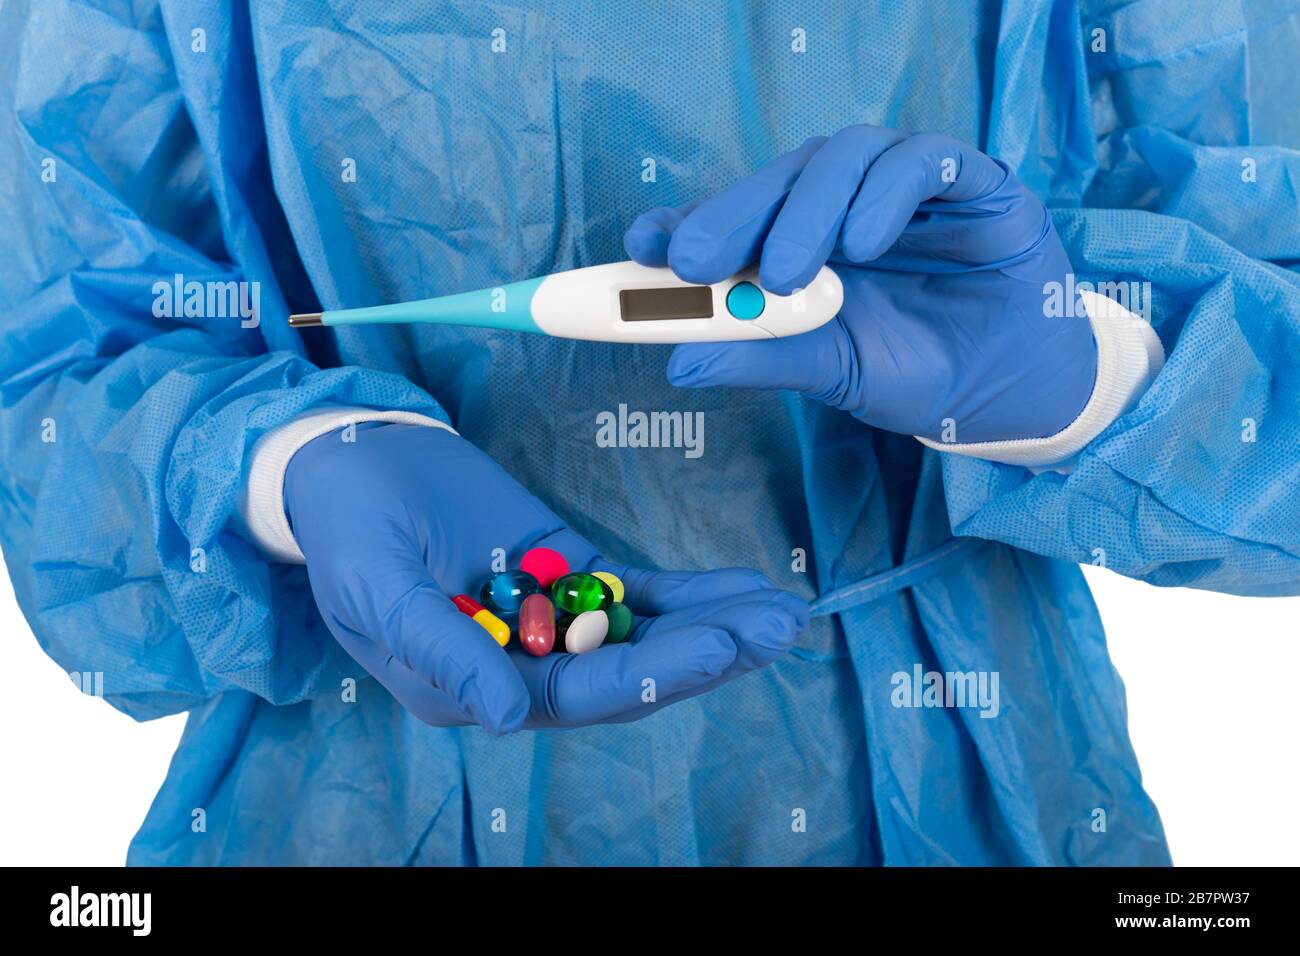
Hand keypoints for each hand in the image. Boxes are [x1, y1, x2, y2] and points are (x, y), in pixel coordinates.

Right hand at [284, 423, 808, 732]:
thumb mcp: (378, 589)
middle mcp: (521, 669)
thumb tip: (507, 716)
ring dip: (714, 627)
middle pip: (630, 672)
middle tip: (779, 630)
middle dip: (707, 654)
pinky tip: (744, 589)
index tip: (718, 647)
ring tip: (783, 613)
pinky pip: (638, 592)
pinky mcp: (566, 574)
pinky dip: (691, 594)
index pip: (578, 694)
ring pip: (645, 635)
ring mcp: (550, 620)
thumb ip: (442, 651)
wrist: (347, 464)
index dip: (651, 674)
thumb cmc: (347, 531)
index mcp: (472, 690)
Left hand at [624, 126, 1096, 443]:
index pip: (737, 215)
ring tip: (786, 273)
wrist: (1015, 393)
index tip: (640, 245)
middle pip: (780, 178)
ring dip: (806, 208)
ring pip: (844, 157)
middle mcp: (847, 206)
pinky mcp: (970, 182)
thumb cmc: (918, 374)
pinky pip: (924, 161)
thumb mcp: (832, 372)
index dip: (685, 221)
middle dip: (731, 214)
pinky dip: (886, 194)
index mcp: (805, 246)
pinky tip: (865, 242)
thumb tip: (678, 360)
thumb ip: (762, 356)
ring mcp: (906, 189)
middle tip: (694, 258)